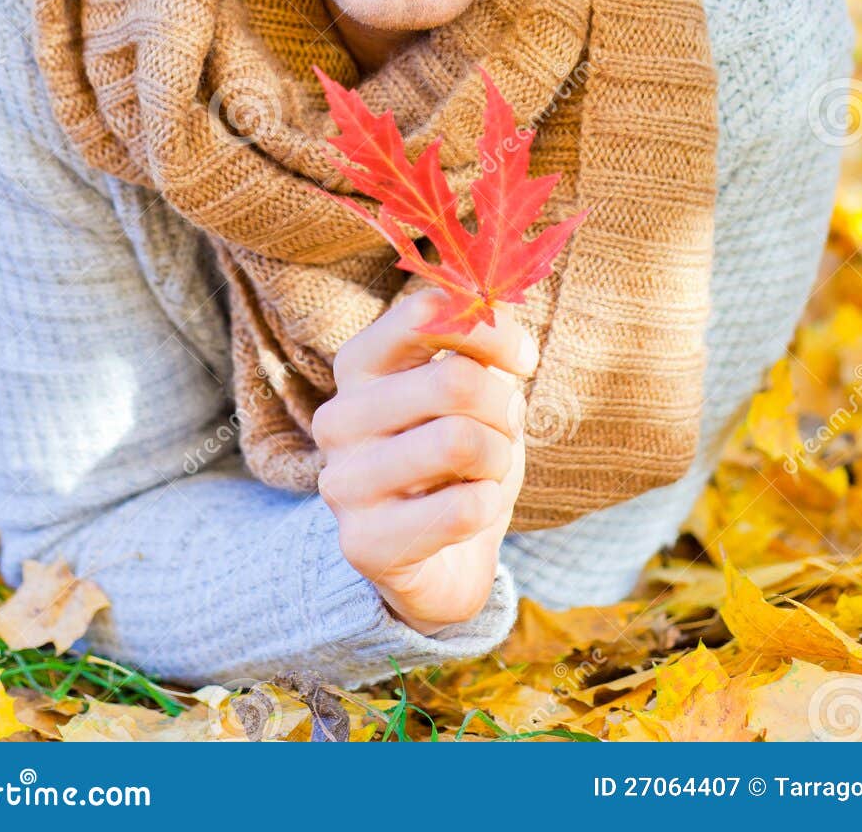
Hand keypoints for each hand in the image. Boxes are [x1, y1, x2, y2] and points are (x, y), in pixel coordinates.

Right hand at [311, 287, 537, 634]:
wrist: (440, 563)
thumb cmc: (458, 461)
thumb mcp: (473, 391)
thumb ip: (478, 341)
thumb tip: (496, 299)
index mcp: (359, 366)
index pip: (424, 313)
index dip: (492, 331)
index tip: (523, 360)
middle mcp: (338, 417)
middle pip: (455, 380)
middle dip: (505, 407)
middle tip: (508, 428)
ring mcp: (342, 483)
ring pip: (460, 441)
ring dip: (498, 458)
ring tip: (486, 472)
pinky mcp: (362, 544)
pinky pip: (463, 509)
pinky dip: (489, 507)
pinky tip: (471, 513)